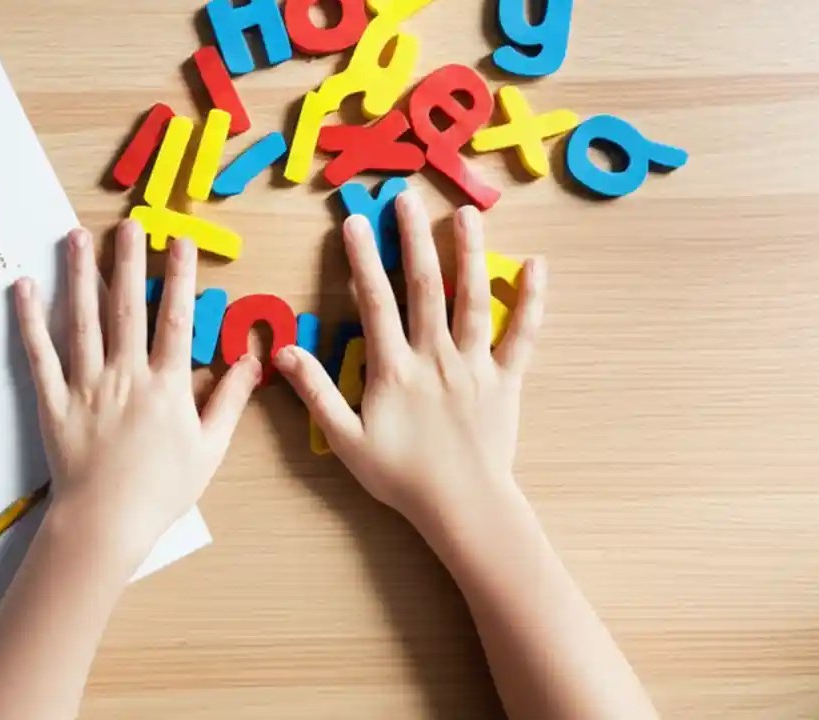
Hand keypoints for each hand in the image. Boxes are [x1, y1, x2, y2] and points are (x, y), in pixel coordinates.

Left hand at [13, 221, 261, 570]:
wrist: (107, 523)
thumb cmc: (163, 491)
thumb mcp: (210, 448)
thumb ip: (231, 400)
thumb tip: (252, 358)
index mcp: (167, 386)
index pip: (176, 319)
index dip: (180, 276)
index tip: (180, 240)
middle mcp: (126, 376)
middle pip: (128, 307)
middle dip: (129, 261)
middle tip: (128, 223)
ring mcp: (87, 386)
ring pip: (83, 320)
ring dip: (80, 275)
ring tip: (77, 236)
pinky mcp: (54, 401)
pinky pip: (40, 354)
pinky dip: (30, 320)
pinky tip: (24, 287)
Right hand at [274, 191, 546, 527]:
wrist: (462, 505)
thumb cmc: (401, 477)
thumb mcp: (346, 440)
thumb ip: (316, 393)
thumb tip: (282, 353)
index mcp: (394, 369)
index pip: (375, 301)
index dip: (363, 259)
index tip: (355, 221)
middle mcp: (436, 357)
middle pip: (425, 286)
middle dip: (414, 239)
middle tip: (406, 198)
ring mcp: (475, 365)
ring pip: (473, 299)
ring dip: (469, 253)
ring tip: (465, 214)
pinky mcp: (506, 379)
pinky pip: (522, 334)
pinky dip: (531, 300)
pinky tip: (536, 265)